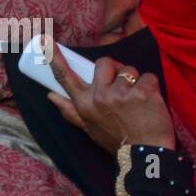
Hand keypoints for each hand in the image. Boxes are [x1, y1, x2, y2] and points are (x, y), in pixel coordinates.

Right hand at [47, 48, 174, 153]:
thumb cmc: (117, 141)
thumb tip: (50, 96)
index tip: (44, 40)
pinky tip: (151, 102)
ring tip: (138, 101)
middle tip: (122, 87)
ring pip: (128, 70)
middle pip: (104, 63)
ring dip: (135, 81)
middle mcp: (100, 96)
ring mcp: (121, 93)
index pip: (65, 76)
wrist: (146, 156)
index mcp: (84, 104)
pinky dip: (151, 87)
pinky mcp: (143, 92)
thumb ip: (70, 111)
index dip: (54, 57)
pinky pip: (147, 77)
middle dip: (115, 70)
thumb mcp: (89, 129)